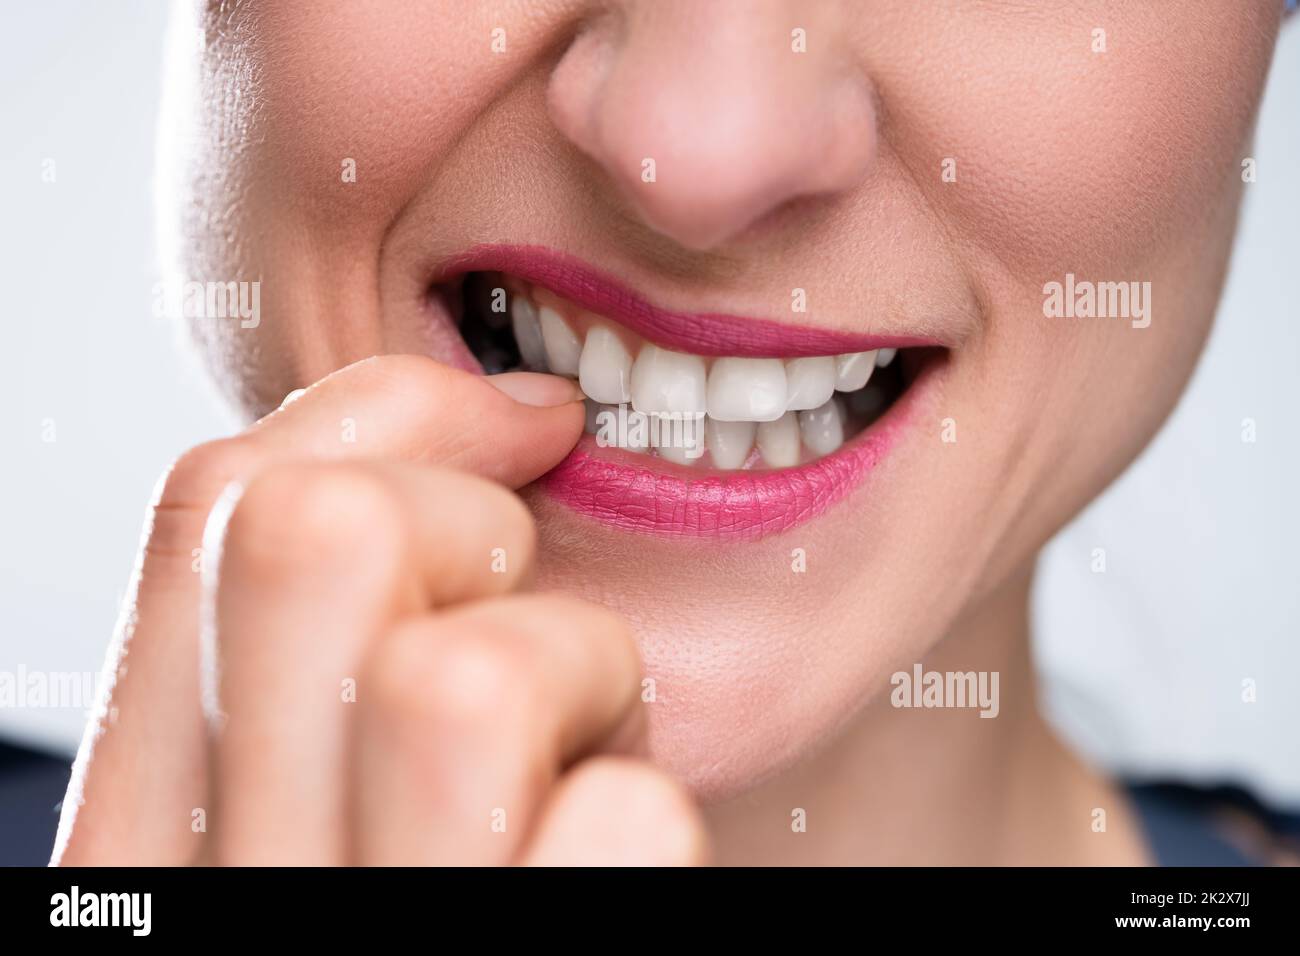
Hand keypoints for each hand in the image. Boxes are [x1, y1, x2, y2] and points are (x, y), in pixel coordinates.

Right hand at [54, 355, 706, 865]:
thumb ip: (339, 627)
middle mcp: (226, 894)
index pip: (210, 503)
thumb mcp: (335, 775)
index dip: (396, 410)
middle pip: (312, 542)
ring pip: (461, 685)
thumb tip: (504, 410)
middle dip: (476, 528)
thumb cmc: (438, 868)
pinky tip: (614, 856)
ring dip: (578, 679)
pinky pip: (617, 831)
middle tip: (532, 614)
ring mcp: (375, 942)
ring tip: (590, 749)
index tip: (526, 429)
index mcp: (149, 820)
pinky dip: (639, 815)